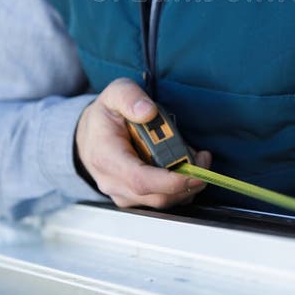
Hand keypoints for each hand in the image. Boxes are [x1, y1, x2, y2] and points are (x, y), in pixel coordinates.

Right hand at [75, 77, 211, 208]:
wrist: (90, 137)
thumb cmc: (104, 117)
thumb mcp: (114, 94)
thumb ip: (129, 97)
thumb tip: (147, 111)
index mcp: (107, 157)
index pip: (139, 180)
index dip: (169, 181)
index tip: (194, 173)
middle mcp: (113, 182)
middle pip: (157, 195)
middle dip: (187, 181)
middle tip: (204, 158)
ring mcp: (123, 194)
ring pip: (163, 201)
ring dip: (186, 184)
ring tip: (196, 159)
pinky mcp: (134, 199)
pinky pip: (161, 200)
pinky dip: (179, 187)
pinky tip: (184, 167)